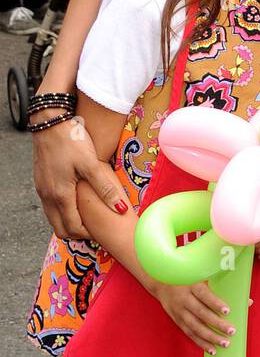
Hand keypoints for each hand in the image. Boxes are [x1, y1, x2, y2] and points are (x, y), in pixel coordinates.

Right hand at [32, 115, 126, 239]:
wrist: (49, 121)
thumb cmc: (71, 140)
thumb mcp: (91, 163)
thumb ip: (105, 188)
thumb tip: (121, 209)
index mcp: (60, 196)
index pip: (72, 228)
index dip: (88, 235)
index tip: (102, 233)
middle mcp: (47, 197)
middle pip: (59, 228)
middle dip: (77, 233)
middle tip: (95, 229)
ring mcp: (42, 189)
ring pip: (53, 217)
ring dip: (68, 221)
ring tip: (88, 216)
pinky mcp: (41, 181)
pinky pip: (50, 205)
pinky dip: (62, 210)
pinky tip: (75, 200)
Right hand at [153, 281, 235, 353]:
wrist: (161, 282)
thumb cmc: (189, 277)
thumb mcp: (202, 276)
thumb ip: (223, 286)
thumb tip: (247, 300)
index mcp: (191, 285)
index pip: (204, 295)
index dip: (215, 303)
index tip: (228, 311)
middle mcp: (184, 299)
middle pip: (201, 314)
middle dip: (217, 324)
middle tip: (232, 331)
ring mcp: (179, 311)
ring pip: (195, 327)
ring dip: (210, 337)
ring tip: (225, 343)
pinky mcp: (177, 320)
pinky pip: (189, 333)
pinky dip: (200, 342)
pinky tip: (211, 350)